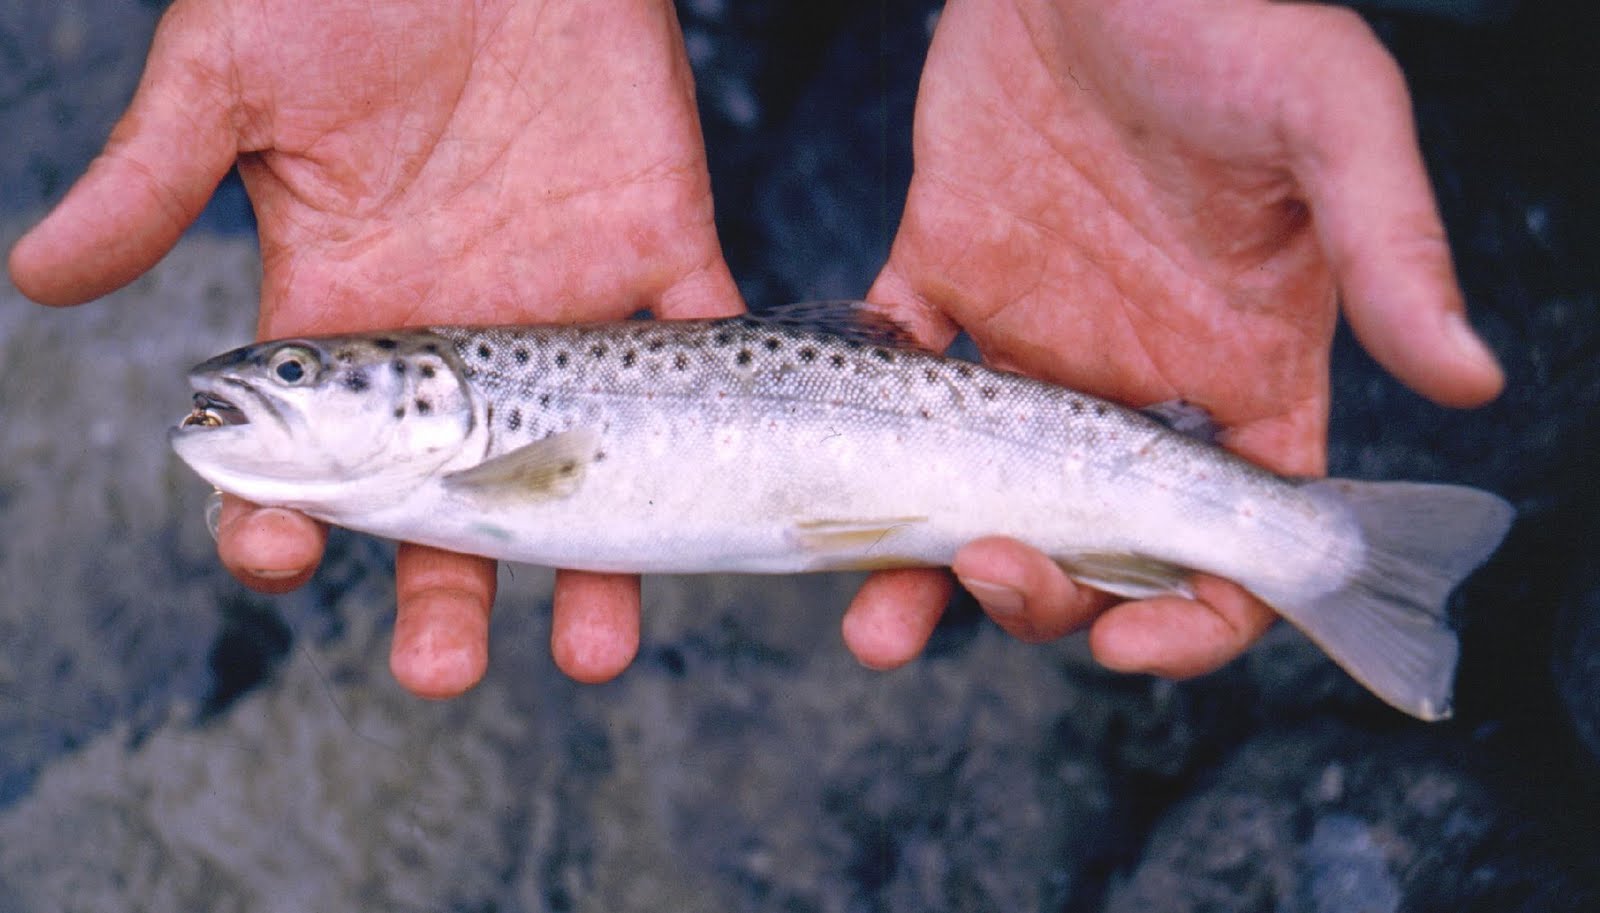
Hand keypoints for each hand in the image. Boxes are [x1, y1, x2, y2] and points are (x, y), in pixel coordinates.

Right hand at [9, 0, 741, 695]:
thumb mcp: (232, 77)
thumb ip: (154, 179)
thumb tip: (36, 278)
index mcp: (351, 314)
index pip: (309, 453)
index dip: (283, 519)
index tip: (276, 559)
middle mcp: (466, 340)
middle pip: (455, 501)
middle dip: (447, 593)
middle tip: (441, 670)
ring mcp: (570, 306)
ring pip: (589, 462)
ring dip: (594, 560)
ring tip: (592, 648)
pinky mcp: (663, 252)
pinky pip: (706, 346)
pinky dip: (723, 420)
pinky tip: (717, 501)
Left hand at [846, 0, 1503, 674]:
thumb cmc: (1226, 9)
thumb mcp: (1328, 116)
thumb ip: (1393, 244)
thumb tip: (1472, 378)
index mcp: (1238, 365)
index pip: (1233, 540)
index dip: (1195, 618)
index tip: (1131, 643)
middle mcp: (1131, 376)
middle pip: (1090, 541)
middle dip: (1040, 596)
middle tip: (986, 573)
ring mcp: (1032, 336)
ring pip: (979, 491)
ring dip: (926, 570)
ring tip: (874, 618)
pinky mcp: (942, 277)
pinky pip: (891, 379)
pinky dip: (857, 442)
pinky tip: (829, 479)